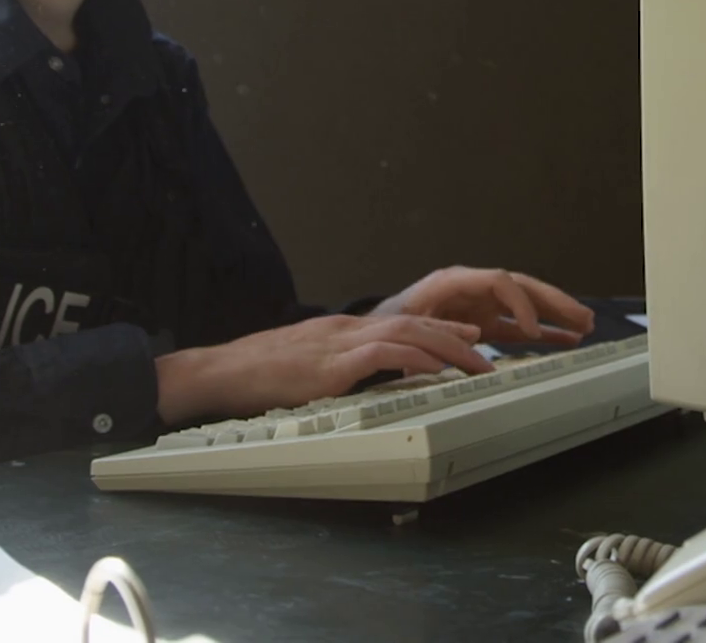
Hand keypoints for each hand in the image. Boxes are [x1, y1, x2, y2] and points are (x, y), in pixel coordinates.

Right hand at [153, 314, 492, 423]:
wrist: (220, 372)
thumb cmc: (254, 374)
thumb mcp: (304, 366)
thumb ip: (333, 369)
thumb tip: (353, 383)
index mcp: (340, 331)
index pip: (400, 322)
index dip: (438, 327)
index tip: (466, 334)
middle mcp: (345, 330)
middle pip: (413, 322)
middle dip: (454, 337)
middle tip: (484, 353)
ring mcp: (338, 345)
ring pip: (407, 333)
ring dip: (446, 348)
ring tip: (475, 363)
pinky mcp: (330, 366)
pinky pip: (381, 355)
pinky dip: (412, 359)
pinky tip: (433, 369)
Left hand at [372, 266, 594, 347]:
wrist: (375, 331)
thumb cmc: (387, 323)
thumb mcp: (405, 323)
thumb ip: (435, 330)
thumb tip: (468, 341)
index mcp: (454, 282)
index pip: (498, 281)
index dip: (519, 303)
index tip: (530, 330)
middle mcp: (473, 290)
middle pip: (522, 287)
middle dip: (554, 301)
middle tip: (582, 317)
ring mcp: (481, 306)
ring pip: (527, 305)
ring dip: (556, 314)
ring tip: (585, 325)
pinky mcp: (484, 324)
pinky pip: (519, 327)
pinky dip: (543, 332)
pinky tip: (566, 339)